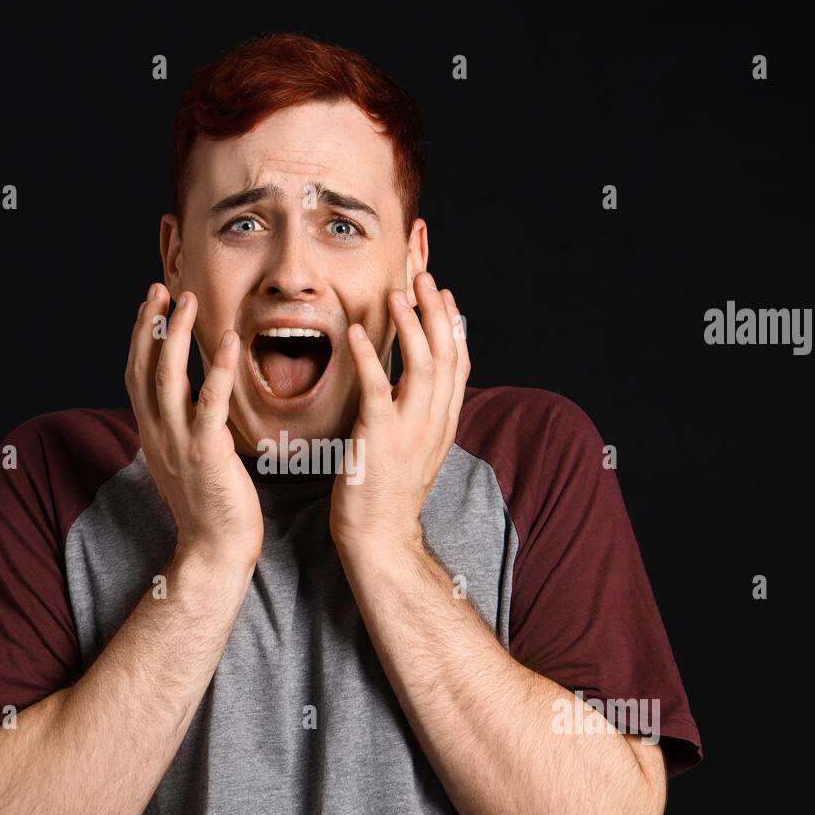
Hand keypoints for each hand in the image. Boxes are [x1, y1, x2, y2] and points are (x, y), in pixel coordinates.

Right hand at [125, 284, 263, 569]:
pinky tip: (228, 341)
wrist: (215, 549)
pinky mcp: (206, 454)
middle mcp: (157, 435)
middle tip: (162, 288)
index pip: (136, 375)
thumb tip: (185, 401)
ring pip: (168, 379)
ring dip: (176, 336)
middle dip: (150, 325)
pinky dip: (217, 369)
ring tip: (188, 301)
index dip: (140, 337)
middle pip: (145, 369)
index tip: (150, 303)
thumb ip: (180, 428)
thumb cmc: (210, 505)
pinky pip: (211, 403)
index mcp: (151, 434)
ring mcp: (179, 444)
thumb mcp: (184, 459)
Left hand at [329, 272, 469, 562]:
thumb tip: (415, 381)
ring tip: (395, 294)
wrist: (380, 537)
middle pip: (447, 354)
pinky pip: (378, 390)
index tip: (444, 293)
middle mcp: (434, 422)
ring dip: (410, 324)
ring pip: (422, 365)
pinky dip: (368, 357)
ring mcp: (410, 430)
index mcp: (443, 422)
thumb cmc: (388, 492)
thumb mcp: (416, 448)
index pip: (459, 363)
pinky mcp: (379, 438)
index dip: (453, 324)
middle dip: (436, 311)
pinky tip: (355, 333)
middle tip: (422, 277)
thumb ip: (420, 413)